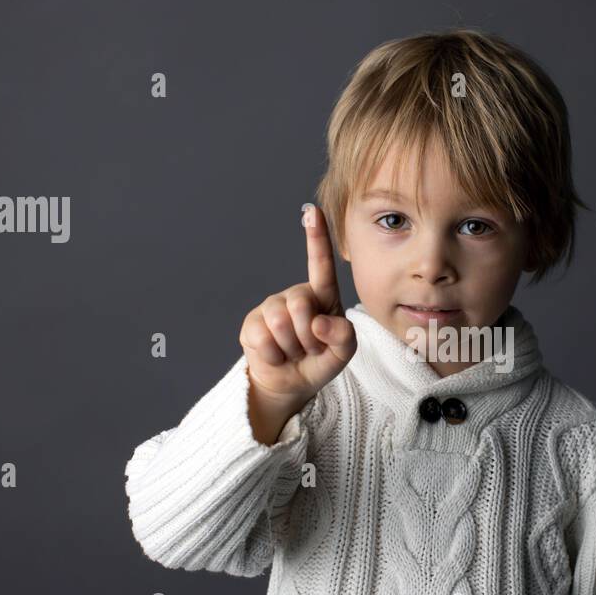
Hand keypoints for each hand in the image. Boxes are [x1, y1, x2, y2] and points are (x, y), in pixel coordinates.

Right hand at [239, 204, 356, 435]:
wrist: (290, 383)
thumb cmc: (320, 361)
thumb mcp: (343, 353)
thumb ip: (344, 337)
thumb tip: (320, 322)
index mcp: (322, 296)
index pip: (320, 264)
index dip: (316, 237)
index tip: (312, 211)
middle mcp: (295, 295)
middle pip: (301, 304)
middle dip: (309, 335)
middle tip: (310, 348)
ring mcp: (271, 307)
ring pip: (280, 322)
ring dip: (292, 347)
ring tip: (293, 352)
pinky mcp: (251, 324)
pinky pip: (263, 338)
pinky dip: (275, 356)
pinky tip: (277, 356)